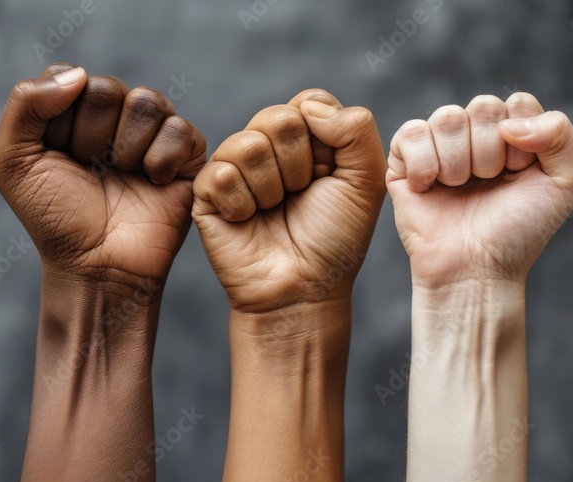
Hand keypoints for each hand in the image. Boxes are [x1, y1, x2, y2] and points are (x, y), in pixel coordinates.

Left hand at [0, 63, 206, 291]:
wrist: (96, 265)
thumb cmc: (54, 218)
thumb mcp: (13, 161)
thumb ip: (25, 104)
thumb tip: (79, 74)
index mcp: (72, 112)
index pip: (69, 76)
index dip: (59, 119)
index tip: (57, 156)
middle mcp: (113, 117)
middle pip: (106, 88)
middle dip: (92, 137)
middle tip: (92, 172)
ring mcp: (152, 133)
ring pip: (146, 102)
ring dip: (127, 149)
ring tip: (122, 178)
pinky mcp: (187, 154)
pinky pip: (180, 129)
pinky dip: (161, 160)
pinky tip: (153, 183)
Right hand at [193, 90, 386, 312]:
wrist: (302, 288)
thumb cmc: (334, 240)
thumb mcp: (366, 181)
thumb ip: (355, 128)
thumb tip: (307, 108)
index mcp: (307, 137)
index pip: (309, 101)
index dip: (323, 139)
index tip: (328, 176)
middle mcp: (269, 145)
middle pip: (278, 118)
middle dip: (297, 165)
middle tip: (299, 196)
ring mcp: (236, 166)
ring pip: (249, 145)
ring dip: (271, 189)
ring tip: (273, 212)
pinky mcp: (206, 191)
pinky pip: (221, 174)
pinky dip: (242, 205)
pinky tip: (248, 221)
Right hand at [386, 93, 572, 287]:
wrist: (474, 268)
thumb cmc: (517, 232)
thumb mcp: (565, 184)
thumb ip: (561, 136)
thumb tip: (509, 122)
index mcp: (513, 134)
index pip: (517, 103)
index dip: (520, 141)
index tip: (518, 175)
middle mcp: (475, 134)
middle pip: (482, 107)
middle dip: (489, 153)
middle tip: (487, 185)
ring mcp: (439, 145)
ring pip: (446, 117)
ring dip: (457, 163)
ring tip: (458, 190)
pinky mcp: (403, 160)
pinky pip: (411, 133)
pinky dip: (424, 165)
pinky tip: (429, 188)